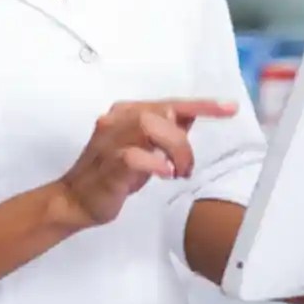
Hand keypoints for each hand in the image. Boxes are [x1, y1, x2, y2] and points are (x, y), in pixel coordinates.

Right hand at [53, 99, 237, 228]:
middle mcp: (117, 119)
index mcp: (127, 113)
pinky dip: (155, 164)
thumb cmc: (110, 176)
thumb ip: (163, 133)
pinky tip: (164, 175)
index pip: (170, 103)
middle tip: (186, 168)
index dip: (202, 105)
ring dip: (173, 150)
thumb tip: (188, 118)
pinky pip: (133, 155)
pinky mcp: (108, 163)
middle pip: (162, 112)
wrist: (74, 200)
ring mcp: (110, 140)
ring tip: (176, 173)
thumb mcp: (143, 150)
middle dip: (183, 141)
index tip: (229, 107)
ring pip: (149, 125)